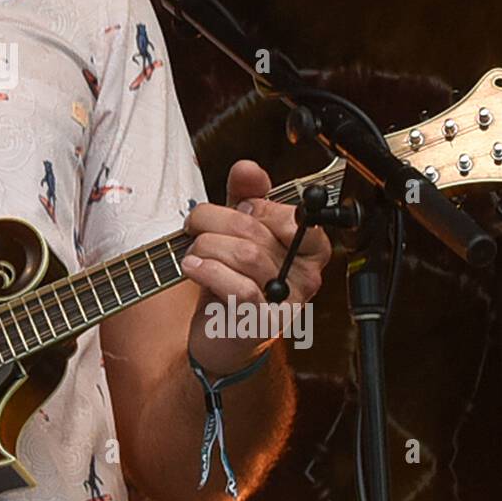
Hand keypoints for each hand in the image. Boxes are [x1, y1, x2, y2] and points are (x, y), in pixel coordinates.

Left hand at [182, 159, 331, 376]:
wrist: (220, 333)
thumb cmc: (234, 277)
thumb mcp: (239, 230)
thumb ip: (246, 196)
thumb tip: (248, 167)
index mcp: (309, 249)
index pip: (297, 215)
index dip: (259, 206)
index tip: (237, 209)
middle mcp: (306, 277)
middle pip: (258, 230)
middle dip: (215, 220)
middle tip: (195, 225)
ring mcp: (286, 303)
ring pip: (246, 255)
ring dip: (207, 245)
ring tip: (193, 250)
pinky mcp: (261, 323)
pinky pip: (238, 288)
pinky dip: (208, 271)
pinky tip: (192, 267)